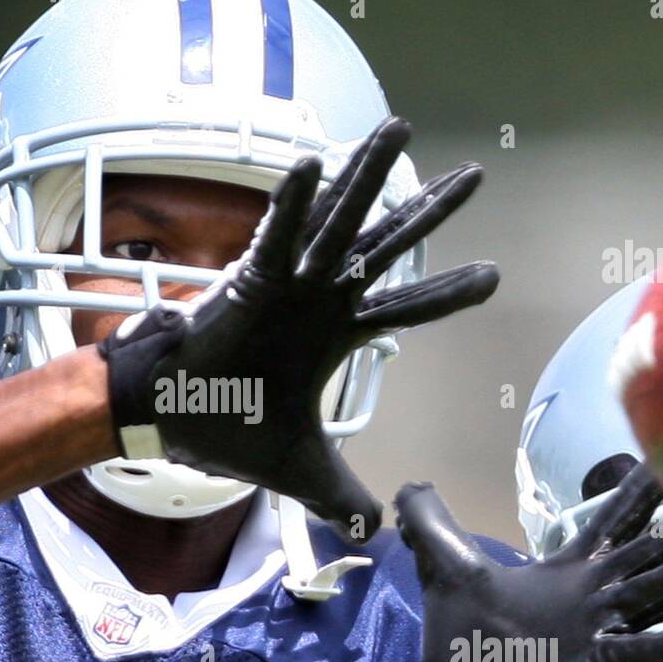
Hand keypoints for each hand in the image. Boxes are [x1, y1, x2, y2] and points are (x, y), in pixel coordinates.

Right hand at [99, 117, 497, 539]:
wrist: (169, 419)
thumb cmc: (228, 429)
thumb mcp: (302, 471)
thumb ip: (341, 495)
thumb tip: (374, 532)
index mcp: (332, 334)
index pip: (405, 309)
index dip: (447, 294)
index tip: (494, 278)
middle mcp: (318, 299)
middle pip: (386, 246)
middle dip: (428, 213)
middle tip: (473, 180)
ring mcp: (288, 283)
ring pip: (338, 220)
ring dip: (367, 175)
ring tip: (400, 129)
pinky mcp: (250, 279)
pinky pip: (277, 234)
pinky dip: (293, 202)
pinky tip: (313, 163)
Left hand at [395, 464, 662, 661]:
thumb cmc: (468, 647)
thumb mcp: (446, 576)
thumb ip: (432, 529)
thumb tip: (411, 487)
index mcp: (564, 572)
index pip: (609, 522)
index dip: (638, 491)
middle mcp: (589, 598)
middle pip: (645, 551)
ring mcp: (593, 634)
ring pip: (649, 596)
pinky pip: (629, 655)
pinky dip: (659, 646)